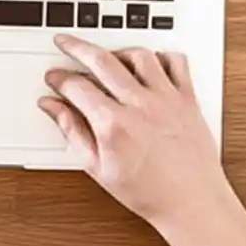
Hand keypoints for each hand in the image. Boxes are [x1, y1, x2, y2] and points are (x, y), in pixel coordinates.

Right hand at [38, 35, 235, 229]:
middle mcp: (140, 105)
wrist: (191, 202)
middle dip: (77, 47)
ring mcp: (167, 98)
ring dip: (118, 50)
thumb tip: (53, 108)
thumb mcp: (98, 168)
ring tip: (108, 56)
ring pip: (139, 54)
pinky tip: (150, 63)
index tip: (54, 77)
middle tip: (66, 43)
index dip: (59, 78)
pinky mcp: (188, 98)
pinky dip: (161, 56)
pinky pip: (176, 62)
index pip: (77, 86)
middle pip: (102, 60)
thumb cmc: (149, 192)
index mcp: (114, 125)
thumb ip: (73, 132)